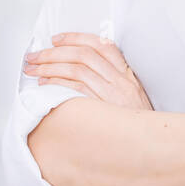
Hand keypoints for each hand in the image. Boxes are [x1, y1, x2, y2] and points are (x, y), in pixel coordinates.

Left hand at [22, 32, 154, 112]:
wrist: (150, 147)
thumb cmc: (135, 124)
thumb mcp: (130, 97)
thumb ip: (110, 80)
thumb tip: (79, 68)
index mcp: (126, 74)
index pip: (101, 45)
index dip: (75, 38)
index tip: (56, 39)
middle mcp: (121, 81)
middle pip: (83, 55)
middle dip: (54, 53)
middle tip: (35, 56)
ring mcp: (113, 95)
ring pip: (77, 70)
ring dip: (50, 67)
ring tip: (34, 69)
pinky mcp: (104, 110)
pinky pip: (76, 91)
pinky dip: (57, 84)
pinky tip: (45, 85)